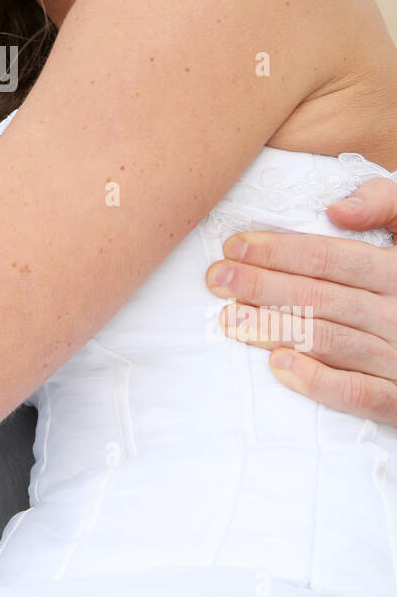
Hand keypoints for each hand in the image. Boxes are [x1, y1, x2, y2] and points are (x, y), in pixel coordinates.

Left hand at [206, 177, 396, 424]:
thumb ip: (384, 202)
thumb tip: (337, 211)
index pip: (330, 258)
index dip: (278, 251)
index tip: (233, 247)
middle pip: (320, 297)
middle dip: (262, 286)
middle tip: (217, 280)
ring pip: (330, 341)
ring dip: (275, 328)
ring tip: (230, 319)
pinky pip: (359, 394)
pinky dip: (318, 381)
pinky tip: (278, 365)